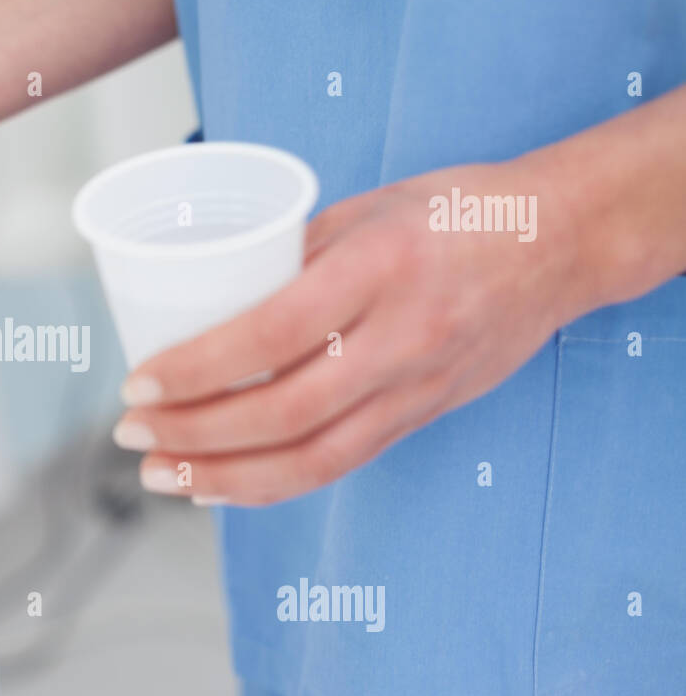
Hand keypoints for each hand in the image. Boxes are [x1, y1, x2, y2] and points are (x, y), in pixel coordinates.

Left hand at [112, 159, 597, 505]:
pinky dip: (275, 482)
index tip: (138, 382)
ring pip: (313, 458)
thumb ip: (289, 261)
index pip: (270, 335)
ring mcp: (419, 385)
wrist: (562, 242)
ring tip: (163, 477)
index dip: (196, 369)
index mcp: (379, 268)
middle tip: (133, 436)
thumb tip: (207, 308)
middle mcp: (403, 337)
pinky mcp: (425, 414)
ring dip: (226, 478)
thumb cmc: (454, 210)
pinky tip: (224, 485)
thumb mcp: (362, 210)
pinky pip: (342, 462)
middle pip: (283, 413)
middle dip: (195, 434)